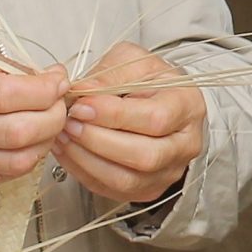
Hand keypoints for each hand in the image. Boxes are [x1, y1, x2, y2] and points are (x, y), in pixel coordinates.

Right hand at [0, 42, 67, 186]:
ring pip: (19, 158)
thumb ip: (14, 67)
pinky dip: (30, 156)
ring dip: (46, 140)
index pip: (6, 94)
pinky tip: (31, 139)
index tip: (57, 80)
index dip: (43, 89)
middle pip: (18, 131)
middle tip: (59, 102)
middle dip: (53, 116)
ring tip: (49, 121)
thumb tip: (53, 78)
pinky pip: (10, 172)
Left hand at [57, 40, 206, 205]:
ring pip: (127, 180)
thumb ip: (109, 75)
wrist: (159, 102)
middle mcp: (185, 144)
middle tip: (69, 122)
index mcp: (187, 106)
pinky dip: (84, 172)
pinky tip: (68, 151)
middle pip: (144, 155)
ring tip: (64, 136)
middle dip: (98, 140)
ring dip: (87, 159)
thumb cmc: (149, 80)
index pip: (156, 118)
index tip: (82, 104)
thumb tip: (81, 92)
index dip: (115, 115)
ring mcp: (168, 172)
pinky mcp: (148, 189)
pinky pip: (113, 190)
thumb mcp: (133, 62)